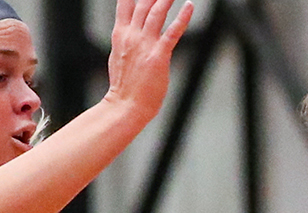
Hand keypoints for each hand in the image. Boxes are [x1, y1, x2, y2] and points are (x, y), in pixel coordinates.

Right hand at [102, 0, 193, 122]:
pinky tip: (189, 6)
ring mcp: (145, 44)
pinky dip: (182, 18)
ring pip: (156, 13)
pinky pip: (173, 32)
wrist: (125, 106)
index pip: (125, 5)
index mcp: (120, 35)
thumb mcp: (118, 57)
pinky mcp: (159, 55)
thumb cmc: (124, 87)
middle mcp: (131, 35)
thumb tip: (128, 32)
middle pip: (142, 4)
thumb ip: (126, 41)